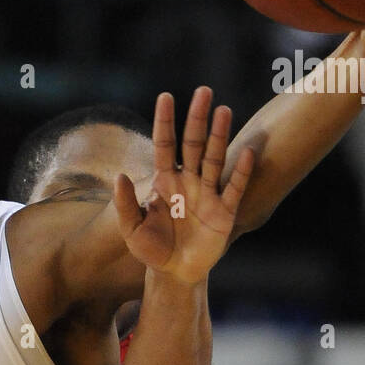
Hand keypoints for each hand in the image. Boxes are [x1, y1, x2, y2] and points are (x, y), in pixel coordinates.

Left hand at [113, 88, 254, 282]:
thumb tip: (119, 176)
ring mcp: (207, 194)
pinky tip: (246, 152)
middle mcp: (188, 181)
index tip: (166, 96)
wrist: (173, 273)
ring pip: (213, 158)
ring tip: (223, 110)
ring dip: (219, 136)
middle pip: (193, 143)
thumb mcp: (131, 229)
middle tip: (203, 91)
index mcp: (164, 181)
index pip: (164, 144)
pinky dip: (239, 172)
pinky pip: (233, 188)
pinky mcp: (224, 211)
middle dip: (197, 118)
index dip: (165, 121)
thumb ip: (125, 204)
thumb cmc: (151, 248)